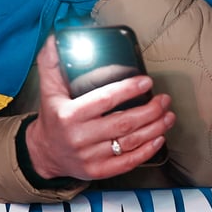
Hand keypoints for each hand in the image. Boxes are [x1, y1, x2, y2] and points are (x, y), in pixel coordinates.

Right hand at [25, 36, 173, 180]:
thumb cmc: (53, 117)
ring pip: (129, 142)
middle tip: (164, 99)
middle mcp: (79, 137)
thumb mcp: (48, 88)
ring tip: (168, 115)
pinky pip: (127, 162)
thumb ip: (51, 62)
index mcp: (68, 115)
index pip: (105, 100)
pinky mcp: (98, 172)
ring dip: (154, 128)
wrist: (44, 154)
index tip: (147, 82)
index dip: (129, 89)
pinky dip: (147, 151)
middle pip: (123, 122)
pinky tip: (159, 138)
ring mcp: (89, 157)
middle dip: (150, 110)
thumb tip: (56, 39)